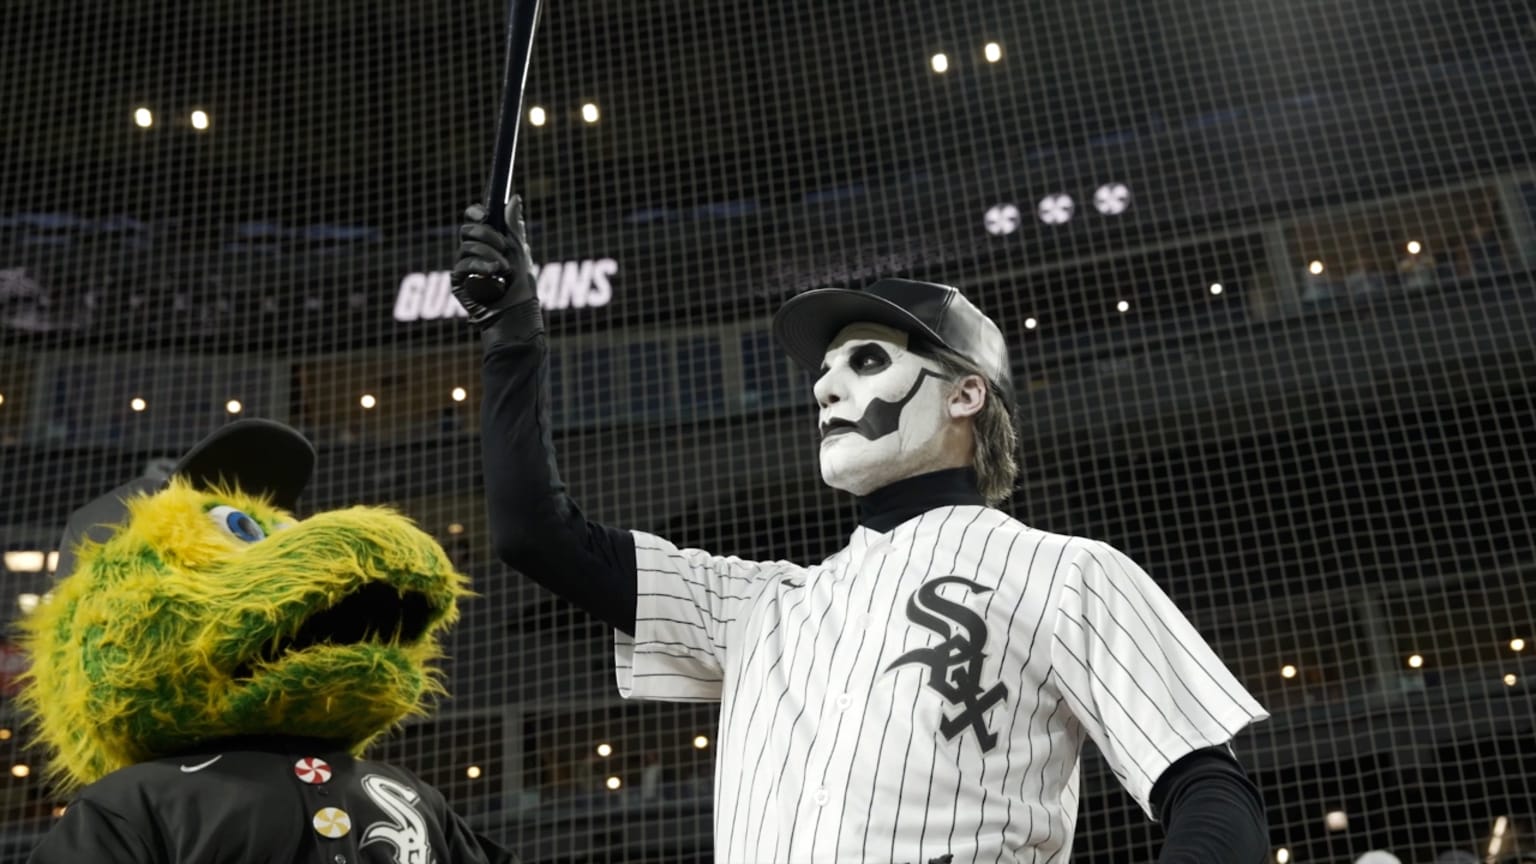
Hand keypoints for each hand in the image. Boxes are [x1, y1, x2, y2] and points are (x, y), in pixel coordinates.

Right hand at [450, 196, 538, 326]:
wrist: (517, 314)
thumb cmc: (521, 287)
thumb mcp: (520, 251)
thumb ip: (514, 226)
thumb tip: (515, 197)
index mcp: (488, 241)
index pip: (474, 219)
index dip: (476, 212)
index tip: (485, 213)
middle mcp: (474, 252)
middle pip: (466, 229)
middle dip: (485, 234)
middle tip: (502, 245)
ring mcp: (465, 267)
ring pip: (466, 246)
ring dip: (488, 254)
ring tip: (503, 269)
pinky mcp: (459, 283)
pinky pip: (462, 265)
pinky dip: (479, 267)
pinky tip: (493, 275)